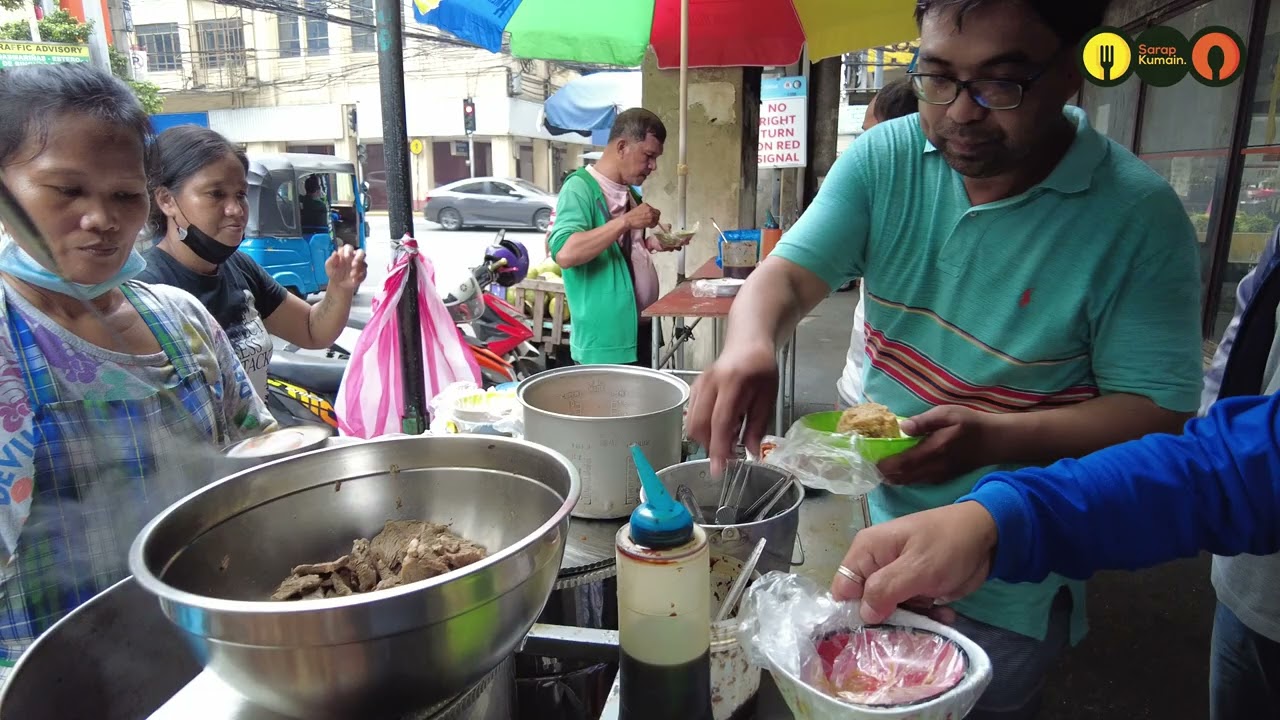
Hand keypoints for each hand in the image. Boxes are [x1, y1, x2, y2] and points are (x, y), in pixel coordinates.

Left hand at [325, 244, 367, 293]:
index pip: (349, 247)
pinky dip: (359, 277)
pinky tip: (353, 280)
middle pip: (361, 252)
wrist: (338, 284)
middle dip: (358, 258)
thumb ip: (331, 260)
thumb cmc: (334, 272)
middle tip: (353, 264)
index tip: (346, 257)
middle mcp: (353, 257)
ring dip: (358, 269)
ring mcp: (359, 265)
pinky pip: (364, 273)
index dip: (348, 251)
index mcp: (345, 253)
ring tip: (351, 275)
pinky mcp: (362, 272)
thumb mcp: (329, 266)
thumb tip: (335, 253)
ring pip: (364, 263)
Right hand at [623, 203, 660, 230]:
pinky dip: (652, 226)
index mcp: (646, 205)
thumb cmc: (631, 216)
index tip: (650, 217)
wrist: (627, 220)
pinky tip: (648, 226)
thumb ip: (645, 210)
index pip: (654, 209)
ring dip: (654, 222)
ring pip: (657, 219)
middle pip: (658, 213)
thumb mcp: (638, 209)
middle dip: (655, 218)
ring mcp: (650, 214)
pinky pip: (655, 223)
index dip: (653, 214)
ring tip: (649, 224)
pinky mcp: (651, 220)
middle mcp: (649, 208)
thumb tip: (650, 214)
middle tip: (651, 222)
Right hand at [686, 341, 777, 474]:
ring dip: (707, 438)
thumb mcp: (768, 398)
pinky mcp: (694, 387)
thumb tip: (752, 453)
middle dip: (711, 446)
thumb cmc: (761, 369)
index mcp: (733, 383)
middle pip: (699, 425)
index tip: (719, 470)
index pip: (720, 422)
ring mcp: (699, 384)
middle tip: (730, 455)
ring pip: (692, 422)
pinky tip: (721, 426)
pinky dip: (704, 428)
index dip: (719, 448)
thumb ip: (758, 426)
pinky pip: (692, 415)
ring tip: (729, 437)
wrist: (748, 343)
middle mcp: (710, 383)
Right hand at [831, 501, 996, 623]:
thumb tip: (863, 614)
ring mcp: (896, 578)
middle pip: (866, 605)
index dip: (852, 613)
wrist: (989, 535)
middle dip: (886, 621)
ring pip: (890, 612)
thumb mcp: (918, 567)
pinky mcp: (915, 589)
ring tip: (935, 620)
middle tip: (909, 632)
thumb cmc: (949, 544)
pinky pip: (911, 610)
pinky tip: (945, 614)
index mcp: (866, 552)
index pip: (843, 589)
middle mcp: (876, 565)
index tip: (872, 633)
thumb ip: (886, 589)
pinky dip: (926, 616)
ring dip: (912, 621)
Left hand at [876, 406, 1002, 484]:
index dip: (885, 465)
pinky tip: (899, 472)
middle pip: (903, 477)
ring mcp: (938, 475)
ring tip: (880, 470)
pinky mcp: (943, 477)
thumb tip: (903, 427)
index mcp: (933, 451)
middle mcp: (934, 468)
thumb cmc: (970, 424)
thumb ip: (925, 421)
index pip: (903, 463)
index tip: (871, 460)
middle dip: (885, 474)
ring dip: (894, 478)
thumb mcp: (948, 414)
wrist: (994, 441)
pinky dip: (905, 479)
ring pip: (910, 482)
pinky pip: (919, 482)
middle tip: (870, 466)